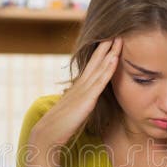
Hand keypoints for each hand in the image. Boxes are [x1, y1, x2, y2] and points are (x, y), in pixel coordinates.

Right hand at [26, 38, 122, 166]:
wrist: (48, 134)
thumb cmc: (61, 126)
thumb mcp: (74, 110)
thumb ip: (81, 103)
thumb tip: (86, 103)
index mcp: (79, 88)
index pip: (92, 66)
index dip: (101, 53)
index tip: (109, 41)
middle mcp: (81, 85)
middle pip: (96, 61)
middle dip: (106, 46)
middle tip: (116, 32)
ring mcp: (84, 90)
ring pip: (100, 67)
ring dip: (110, 52)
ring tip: (118, 39)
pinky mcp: (87, 99)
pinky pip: (100, 81)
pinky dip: (108, 68)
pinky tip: (115, 58)